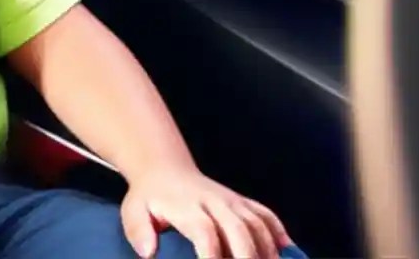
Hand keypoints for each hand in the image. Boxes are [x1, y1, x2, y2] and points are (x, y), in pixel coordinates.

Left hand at [121, 166, 292, 258]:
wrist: (165, 169)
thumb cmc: (149, 198)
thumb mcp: (133, 210)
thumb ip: (138, 230)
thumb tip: (148, 252)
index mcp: (187, 207)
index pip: (205, 232)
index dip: (212, 255)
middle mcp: (214, 202)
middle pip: (239, 229)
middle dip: (248, 257)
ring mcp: (231, 200)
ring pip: (257, 223)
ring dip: (267, 249)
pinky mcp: (241, 201)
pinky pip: (265, 214)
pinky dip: (277, 231)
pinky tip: (286, 249)